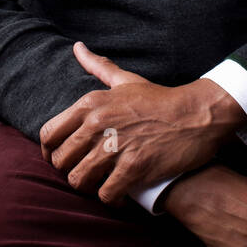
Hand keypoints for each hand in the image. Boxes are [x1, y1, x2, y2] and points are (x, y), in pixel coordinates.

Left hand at [38, 42, 245, 204]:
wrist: (197, 114)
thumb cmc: (160, 99)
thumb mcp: (126, 80)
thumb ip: (98, 66)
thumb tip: (77, 47)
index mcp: (90, 103)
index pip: (49, 134)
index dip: (50, 152)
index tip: (61, 159)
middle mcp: (97, 124)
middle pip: (61, 161)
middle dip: (69, 171)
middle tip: (84, 174)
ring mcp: (115, 146)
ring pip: (78, 181)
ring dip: (88, 188)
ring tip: (99, 185)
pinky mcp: (134, 168)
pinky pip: (106, 194)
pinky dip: (110, 199)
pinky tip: (119, 195)